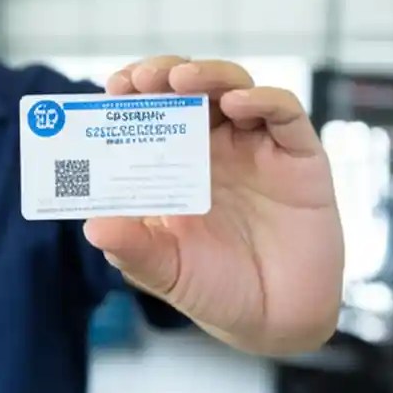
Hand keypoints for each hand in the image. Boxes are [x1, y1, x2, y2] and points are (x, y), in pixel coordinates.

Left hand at [84, 56, 343, 355]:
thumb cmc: (215, 286)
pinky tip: (238, 102)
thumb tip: (93, 227)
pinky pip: (285, 113)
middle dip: (164, 73)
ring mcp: (256, 146)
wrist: (276, 319)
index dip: (132, 90)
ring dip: (208, 75)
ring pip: (234, 86)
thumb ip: (132, 249)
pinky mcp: (299, 157)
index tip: (115, 86)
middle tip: (145, 78)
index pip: (149, 109)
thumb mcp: (165, 270)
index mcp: (174, 161)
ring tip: (182, 80)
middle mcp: (214, 145)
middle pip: (189, 86)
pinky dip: (263, 100)